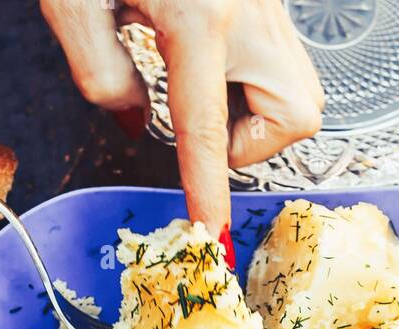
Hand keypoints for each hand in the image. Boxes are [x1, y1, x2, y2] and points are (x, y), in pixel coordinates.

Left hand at [40, 0, 323, 233]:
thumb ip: (100, 73)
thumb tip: (138, 122)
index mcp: (201, 16)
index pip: (209, 134)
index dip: (209, 193)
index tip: (215, 236)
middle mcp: (250, 8)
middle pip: (297, 115)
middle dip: (255, 139)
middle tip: (202, 122)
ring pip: (297, 90)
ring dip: (254, 109)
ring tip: (198, 82)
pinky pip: (277, 58)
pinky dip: (246, 75)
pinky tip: (200, 49)